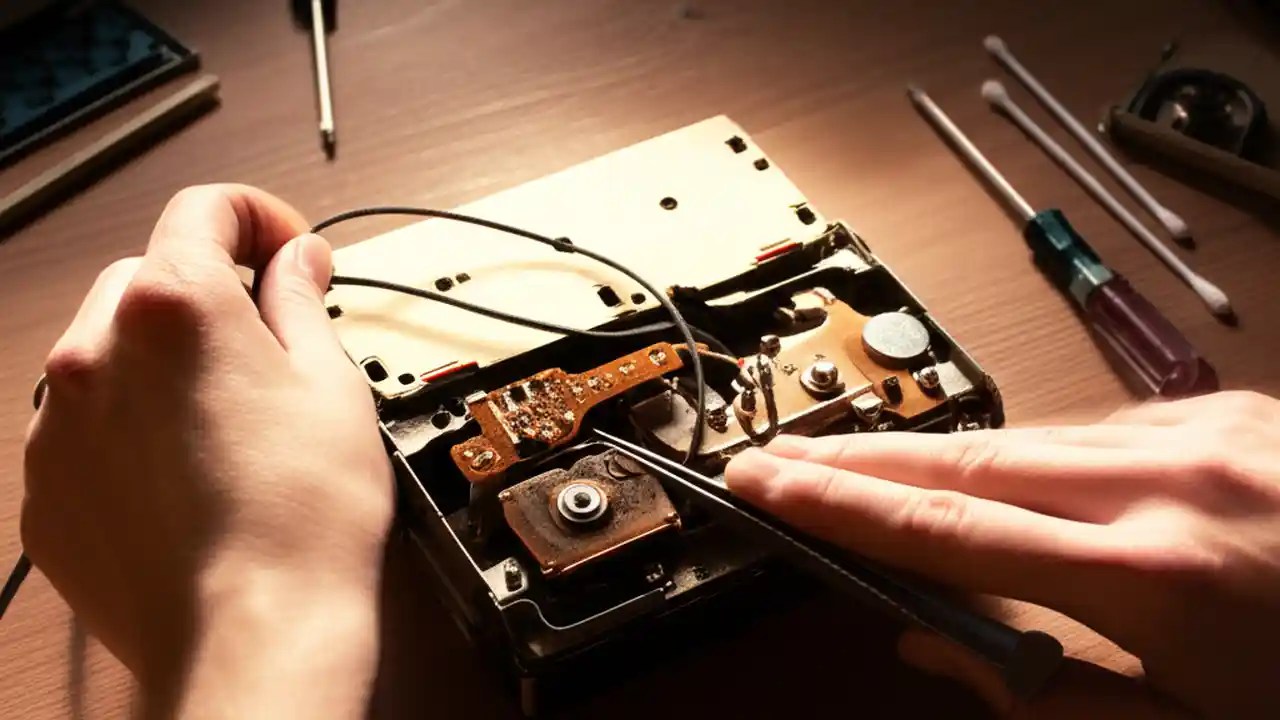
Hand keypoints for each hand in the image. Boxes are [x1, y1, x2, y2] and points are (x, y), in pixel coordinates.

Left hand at [21, 185, 393, 717]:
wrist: (252, 634)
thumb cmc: (302, 517)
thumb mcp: (331, 384)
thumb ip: (301, 303)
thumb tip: (297, 263)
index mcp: (173, 306)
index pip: (204, 209)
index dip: (259, 218)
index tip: (288, 251)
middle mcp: (95, 352)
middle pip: (149, 275)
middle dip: (210, 290)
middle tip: (270, 339)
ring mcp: (59, 425)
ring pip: (110, 353)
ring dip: (164, 359)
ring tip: (230, 421)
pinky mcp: (48, 489)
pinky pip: (86, 426)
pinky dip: (131, 425)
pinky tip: (189, 471)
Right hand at [725, 390, 1279, 718]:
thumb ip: (1048, 689)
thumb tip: (936, 641)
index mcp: (1163, 575)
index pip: (951, 530)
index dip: (842, 505)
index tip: (767, 484)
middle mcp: (1178, 477)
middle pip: (969, 458)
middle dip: (860, 459)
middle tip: (780, 460)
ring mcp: (1207, 430)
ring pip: (1027, 441)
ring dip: (944, 464)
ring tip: (867, 479)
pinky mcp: (1226, 413)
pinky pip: (1092, 433)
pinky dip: (1032, 463)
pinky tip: (1002, 488)